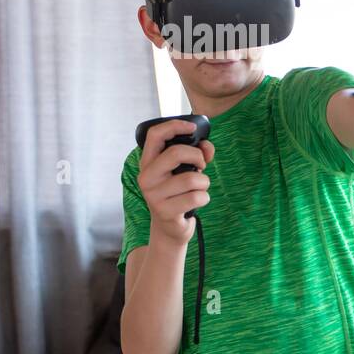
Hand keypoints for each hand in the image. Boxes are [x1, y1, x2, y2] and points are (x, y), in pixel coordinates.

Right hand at [137, 119, 215, 244]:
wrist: (169, 228)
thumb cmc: (178, 193)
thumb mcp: (184, 170)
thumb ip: (197, 153)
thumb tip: (207, 148)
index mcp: (147, 163)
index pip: (155, 135)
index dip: (175, 126)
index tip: (192, 128)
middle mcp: (146, 178)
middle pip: (176, 153)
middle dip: (197, 156)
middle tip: (201, 165)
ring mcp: (154, 196)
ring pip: (192, 178)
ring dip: (204, 183)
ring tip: (197, 189)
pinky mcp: (166, 212)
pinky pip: (197, 197)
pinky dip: (204, 198)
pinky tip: (197, 203)